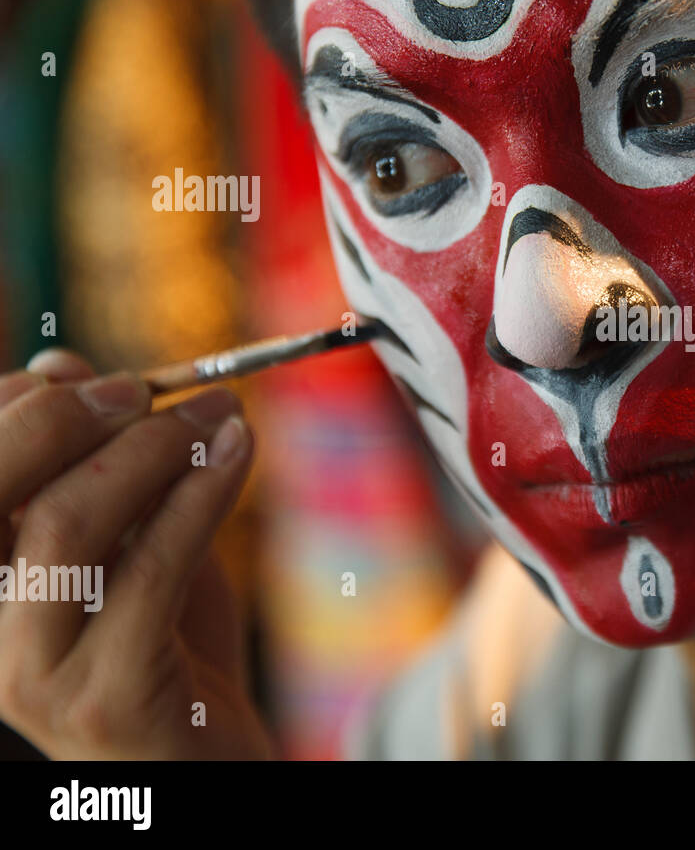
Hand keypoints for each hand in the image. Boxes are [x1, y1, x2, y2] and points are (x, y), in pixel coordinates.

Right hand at [0, 349, 272, 758]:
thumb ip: (90, 463)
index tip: (113, 379)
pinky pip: (151, 568)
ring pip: (68, 520)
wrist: (203, 760)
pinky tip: (238, 453)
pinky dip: (201, 494)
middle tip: (157, 392)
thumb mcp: (122, 541)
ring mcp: (28, 668)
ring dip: (154, 448)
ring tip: (219, 417)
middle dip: (79, 415)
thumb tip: (63, 363)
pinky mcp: (102, 694)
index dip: (26, 402)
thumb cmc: (160, 644)